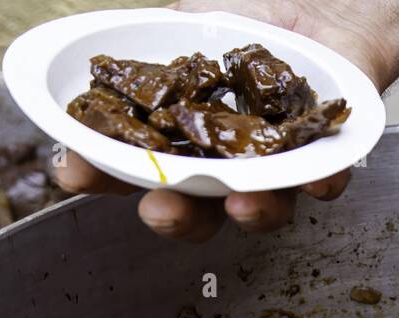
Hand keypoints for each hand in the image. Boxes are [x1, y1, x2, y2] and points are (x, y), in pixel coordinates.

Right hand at [54, 0, 398, 241]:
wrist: (322, 6)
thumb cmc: (254, 21)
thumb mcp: (190, 21)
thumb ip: (150, 45)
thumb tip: (104, 58)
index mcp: (182, 140)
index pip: (131, 168)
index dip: (98, 175)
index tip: (73, 170)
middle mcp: (224, 165)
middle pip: (192, 211)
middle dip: (173, 216)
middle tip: (159, 207)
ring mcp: (274, 168)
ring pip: (260, 209)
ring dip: (248, 212)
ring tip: (241, 202)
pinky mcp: (324, 158)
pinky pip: (325, 181)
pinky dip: (320, 182)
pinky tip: (314, 178)